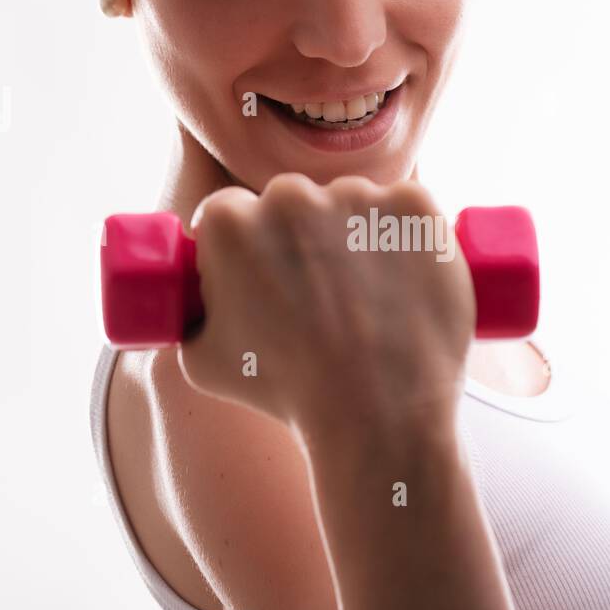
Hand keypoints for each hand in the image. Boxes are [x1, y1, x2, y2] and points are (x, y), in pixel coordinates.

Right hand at [175, 172, 475, 454]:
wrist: (377, 413)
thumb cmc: (288, 394)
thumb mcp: (202, 360)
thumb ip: (195, 312)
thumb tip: (200, 299)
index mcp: (228, 222)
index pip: (231, 215)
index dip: (247, 248)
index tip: (266, 278)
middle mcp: (289, 196)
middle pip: (292, 204)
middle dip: (301, 240)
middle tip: (321, 298)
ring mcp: (357, 196)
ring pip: (352, 206)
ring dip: (356, 238)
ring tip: (368, 303)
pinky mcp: (414, 207)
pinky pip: (408, 212)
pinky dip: (410, 239)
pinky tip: (405, 286)